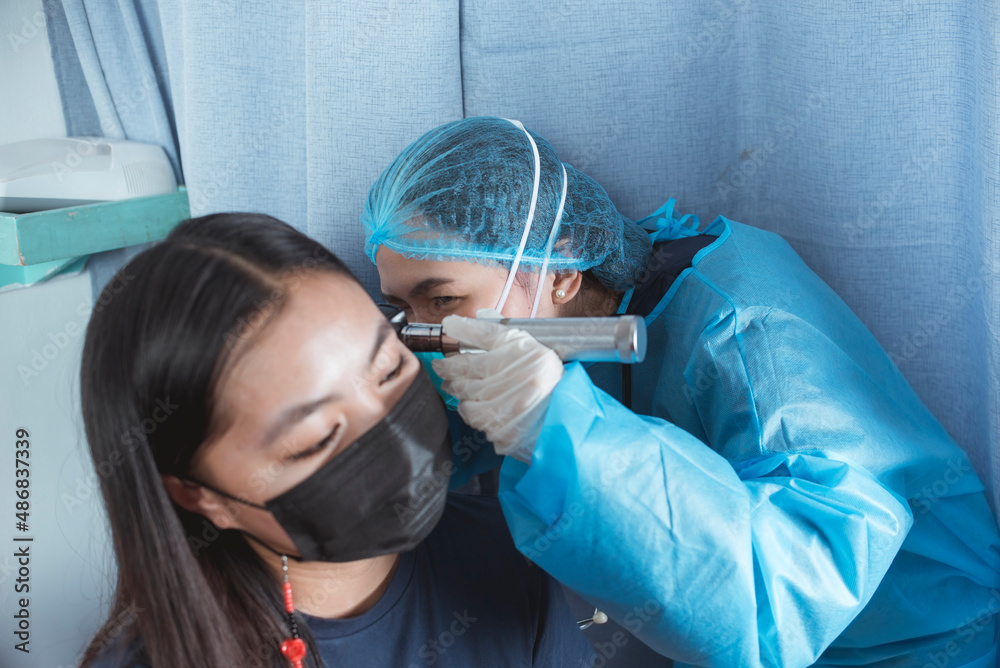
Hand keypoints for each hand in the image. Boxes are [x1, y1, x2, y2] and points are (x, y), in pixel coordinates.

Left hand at [432, 309, 563, 462]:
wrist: (566, 413)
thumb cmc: (545, 378)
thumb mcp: (527, 347)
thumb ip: (495, 333)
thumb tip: (462, 322)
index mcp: (524, 351)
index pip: (485, 333)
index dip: (462, 330)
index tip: (448, 327)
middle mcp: (518, 374)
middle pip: (466, 367)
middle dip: (448, 368)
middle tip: (443, 367)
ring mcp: (511, 403)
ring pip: (465, 394)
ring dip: (457, 391)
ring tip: (458, 387)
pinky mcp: (505, 427)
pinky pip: (474, 417)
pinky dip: (470, 411)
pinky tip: (477, 406)